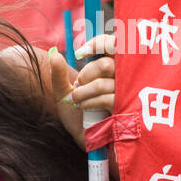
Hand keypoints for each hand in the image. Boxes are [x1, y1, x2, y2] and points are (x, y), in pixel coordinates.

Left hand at [49, 33, 116, 147]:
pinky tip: (84, 107)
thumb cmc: (76, 114)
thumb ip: (58, 74)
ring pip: (105, 82)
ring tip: (78, 100)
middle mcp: (122, 77)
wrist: (83, 137)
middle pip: (107, 64)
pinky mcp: (125, 108)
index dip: (99, 43)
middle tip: (80, 84)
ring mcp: (125, 93)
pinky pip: (107, 98)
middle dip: (87, 74)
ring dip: (84, 91)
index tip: (81, 52)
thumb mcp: (63, 92)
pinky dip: (89, 102)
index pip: (113, 45)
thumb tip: (54, 56)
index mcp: (110, 68)